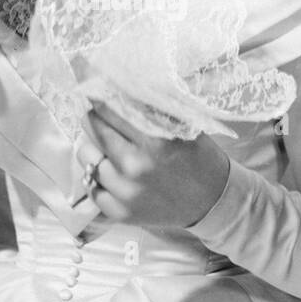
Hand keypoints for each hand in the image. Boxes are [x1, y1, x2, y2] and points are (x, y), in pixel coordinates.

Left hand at [75, 100, 230, 228]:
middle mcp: (134, 167)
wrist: (214, 202)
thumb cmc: (200, 159)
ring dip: (92, 147)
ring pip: (86, 158)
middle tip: (97, 115)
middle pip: (92, 131)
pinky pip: (91, 188)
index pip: (109, 111)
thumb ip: (152, 111)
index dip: (99, 99)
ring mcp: (125, 193)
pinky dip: (95, 177)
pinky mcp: (120, 213)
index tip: (95, 93)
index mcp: (153, 142)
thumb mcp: (183, 126)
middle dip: (93, 120)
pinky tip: (108, 170)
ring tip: (102, 144)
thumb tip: (120, 88)